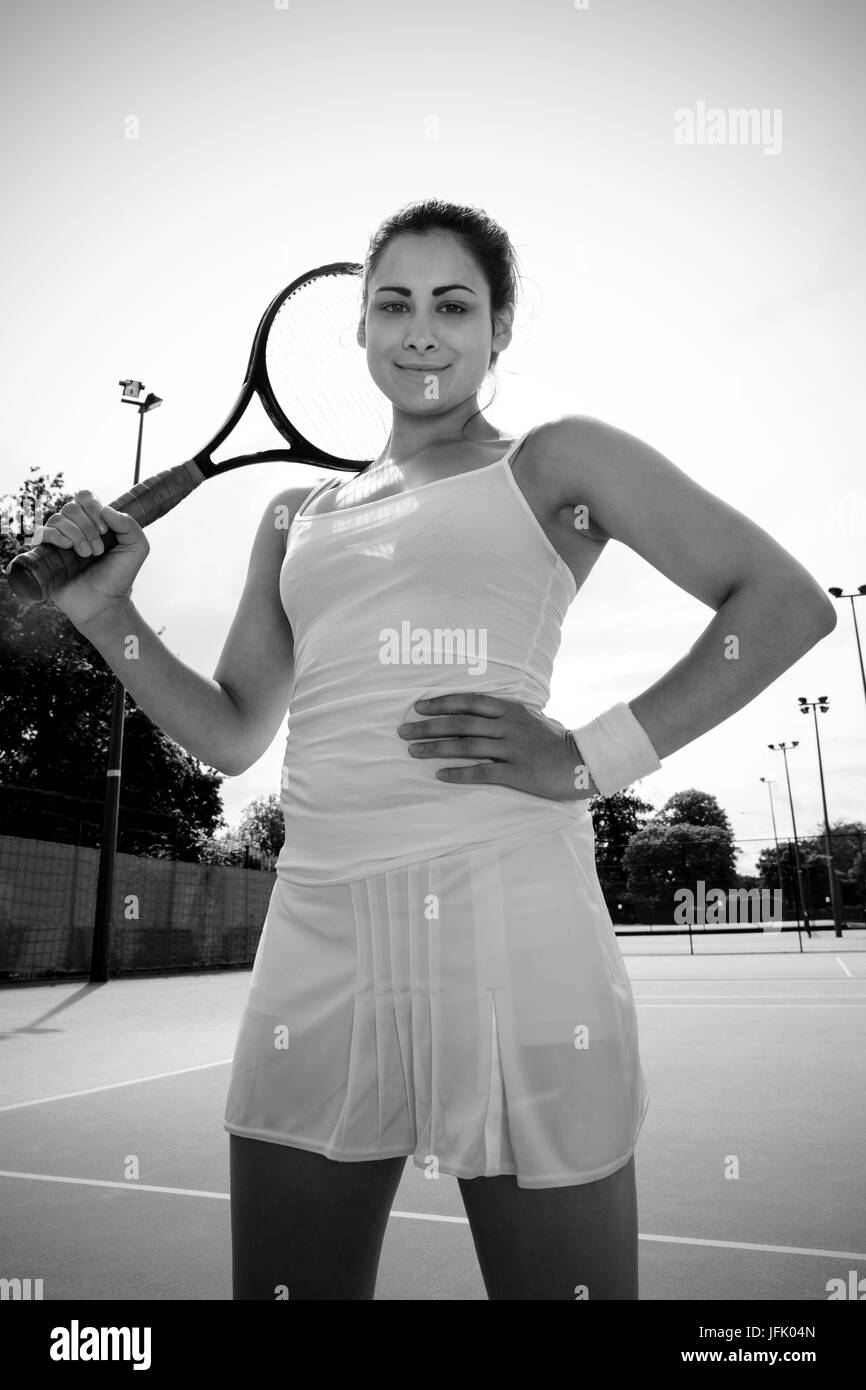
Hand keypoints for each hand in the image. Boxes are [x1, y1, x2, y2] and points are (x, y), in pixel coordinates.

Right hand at [36, 489, 149, 630]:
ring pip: (57, 519)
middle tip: (98, 550)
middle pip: (71, 508)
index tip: (105, 531)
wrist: (104, 603)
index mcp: (93, 521)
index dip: (93, 508)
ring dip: (75, 534)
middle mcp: (74, 527)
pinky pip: (41, 533)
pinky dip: (54, 535)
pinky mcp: (46, 554)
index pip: (85, 497)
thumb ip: (129, 525)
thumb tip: (106, 509)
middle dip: (87, 527)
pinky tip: (67, 548)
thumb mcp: (137, 548)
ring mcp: (58, 540)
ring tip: (86, 555)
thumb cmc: (119, 576)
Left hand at [397, 693, 598, 802]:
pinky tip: (440, 775)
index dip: (441, 703)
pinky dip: (460, 773)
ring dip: (436, 748)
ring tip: (413, 751)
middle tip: (404, 731)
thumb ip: (506, 715)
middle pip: (460, 723)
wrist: (585, 762)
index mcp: (511, 710)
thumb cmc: (556, 740)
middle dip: (429, 726)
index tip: (418, 707)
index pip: (469, 702)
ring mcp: (513, 749)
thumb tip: (478, 713)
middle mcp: (509, 726)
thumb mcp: (532, 718)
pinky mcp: (518, 773)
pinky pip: (483, 772)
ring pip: (467, 746)